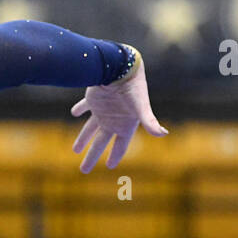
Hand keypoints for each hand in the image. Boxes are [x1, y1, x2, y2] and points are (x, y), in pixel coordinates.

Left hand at [70, 49, 167, 172]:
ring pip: (90, 128)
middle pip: (101, 142)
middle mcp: (113, 120)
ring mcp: (102, 110)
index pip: (120, 146)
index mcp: (125, 125)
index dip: (115, 156)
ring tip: (75, 150)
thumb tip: (163, 133)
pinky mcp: (93, 99)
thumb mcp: (141, 107)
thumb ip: (150, 122)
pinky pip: (83, 106)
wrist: (122, 67)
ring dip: (83, 138)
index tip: (109, 166)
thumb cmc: (133, 88)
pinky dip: (78, 109)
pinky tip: (73, 113)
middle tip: (83, 170)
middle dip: (92, 156)